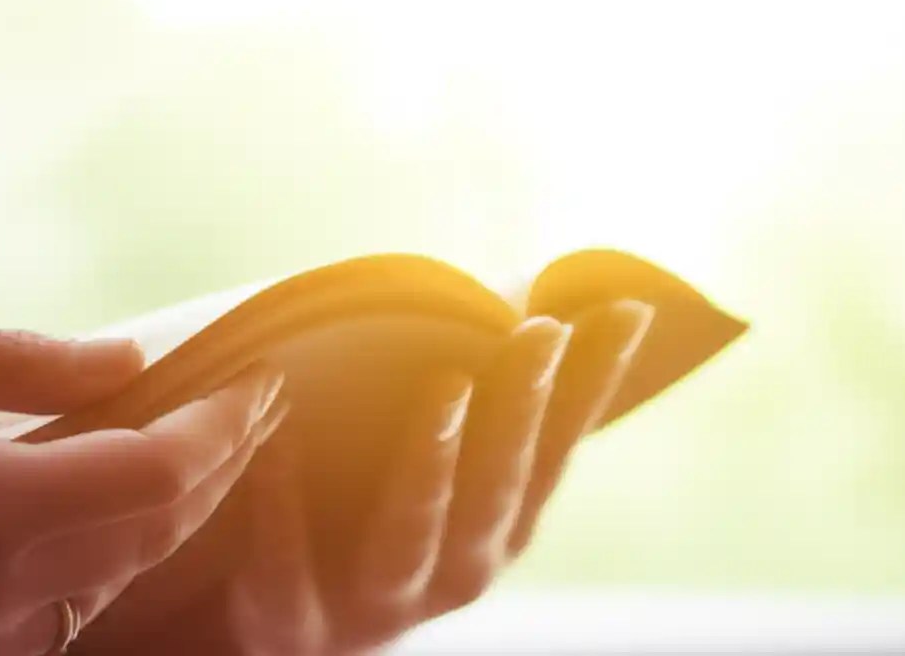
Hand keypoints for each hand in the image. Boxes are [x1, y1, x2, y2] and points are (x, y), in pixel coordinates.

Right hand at [0, 306, 286, 654]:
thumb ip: (9, 360)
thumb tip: (130, 359)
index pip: (154, 473)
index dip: (224, 426)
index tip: (261, 381)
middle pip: (160, 529)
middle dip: (226, 462)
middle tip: (259, 405)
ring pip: (126, 576)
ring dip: (182, 507)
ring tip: (215, 439)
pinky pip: (74, 610)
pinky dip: (120, 550)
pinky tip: (134, 500)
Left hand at [227, 300, 654, 653]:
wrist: (296, 631)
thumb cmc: (374, 516)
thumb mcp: (440, 461)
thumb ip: (485, 389)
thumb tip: (540, 283)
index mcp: (498, 528)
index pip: (557, 449)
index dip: (592, 386)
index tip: (625, 311)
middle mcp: (456, 570)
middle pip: (496, 491)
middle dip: (523, 411)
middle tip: (541, 330)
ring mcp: (379, 604)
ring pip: (410, 537)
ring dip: (433, 464)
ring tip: (448, 386)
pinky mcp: (298, 623)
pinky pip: (288, 566)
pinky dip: (283, 505)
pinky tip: (278, 440)